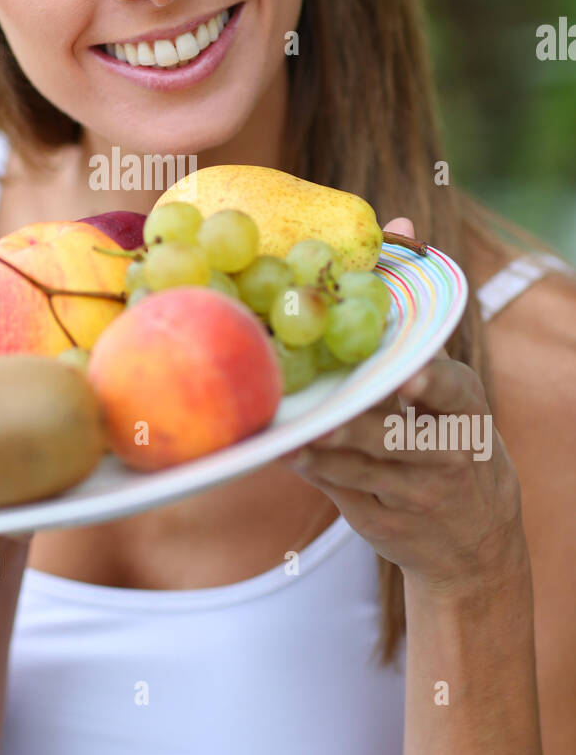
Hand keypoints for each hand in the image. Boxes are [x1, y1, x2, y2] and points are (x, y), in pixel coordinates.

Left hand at [279, 217, 525, 591]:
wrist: (471, 530)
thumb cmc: (443, 429)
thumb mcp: (443, 375)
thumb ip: (413, 310)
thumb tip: (400, 224)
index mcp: (463, 406)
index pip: (453, 393)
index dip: (431, 386)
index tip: (407, 380)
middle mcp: (445, 452)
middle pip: (400, 439)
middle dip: (361, 431)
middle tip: (322, 418)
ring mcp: (415, 493)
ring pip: (365, 471)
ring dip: (324, 454)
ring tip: (288, 436)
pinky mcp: (384, 520)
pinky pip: (343, 492)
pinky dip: (314, 472)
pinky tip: (283, 452)